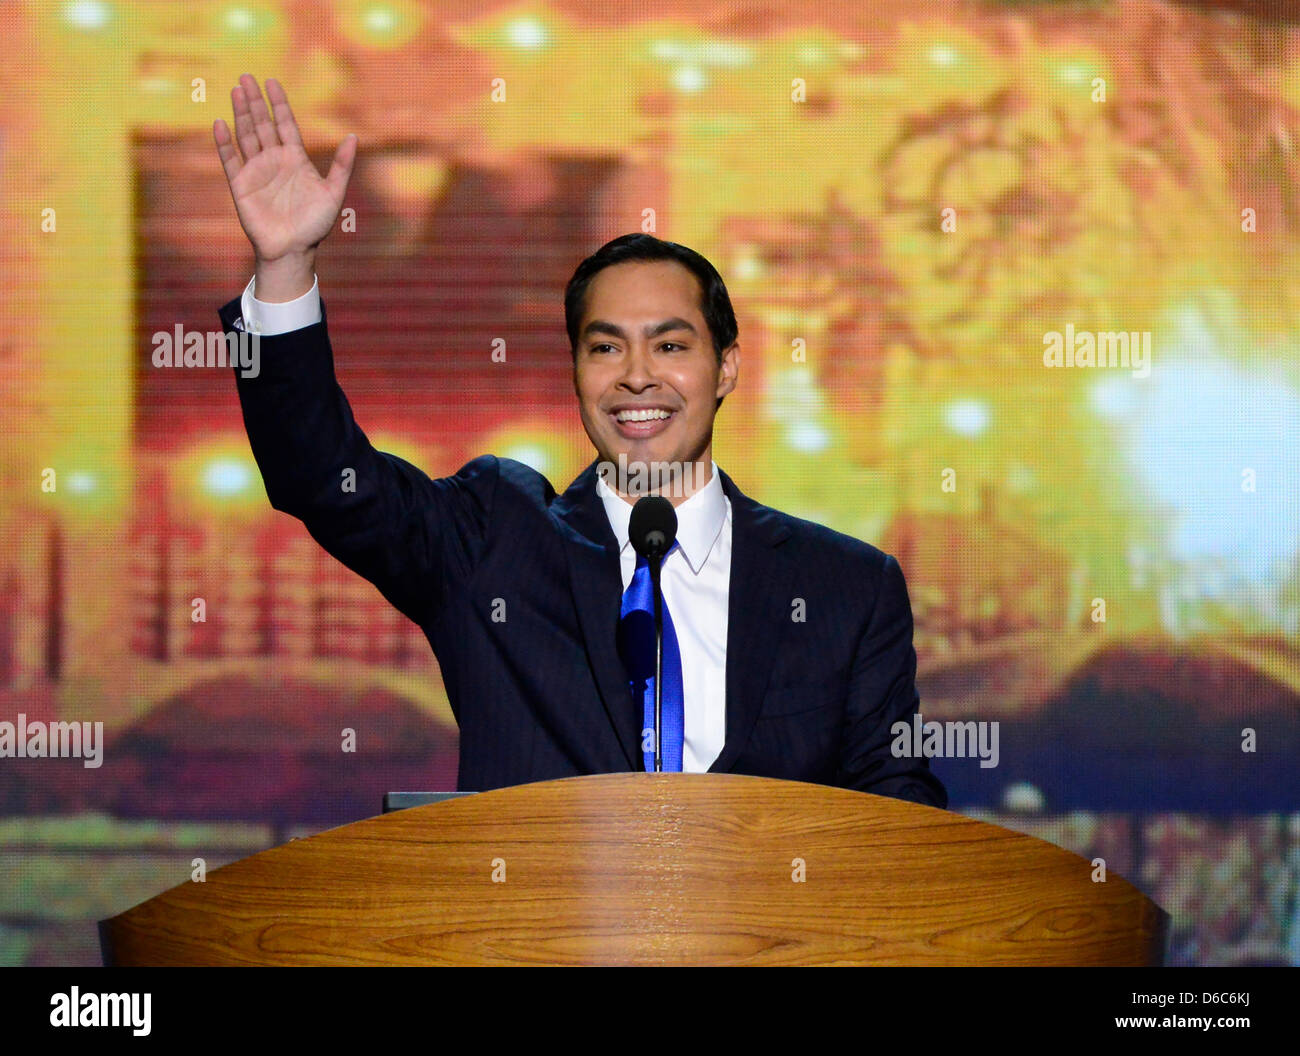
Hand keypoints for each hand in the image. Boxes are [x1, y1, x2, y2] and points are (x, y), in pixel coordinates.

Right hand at [213, 75, 355, 273]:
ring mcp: (256, 171)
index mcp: (295, 159)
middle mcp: (273, 161)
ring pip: (246, 136)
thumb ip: (342, 166)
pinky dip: (224, 143)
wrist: (293, 250)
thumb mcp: (334, 193)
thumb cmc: (315, 225)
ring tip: (235, 91)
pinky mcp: (241, 186)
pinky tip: (220, 124)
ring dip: (240, 114)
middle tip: (246, 77)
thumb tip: (353, 136)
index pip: (284, 124)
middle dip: (255, 101)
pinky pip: (230, 160)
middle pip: (262, 124)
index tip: (271, 82)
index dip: (278, 104)